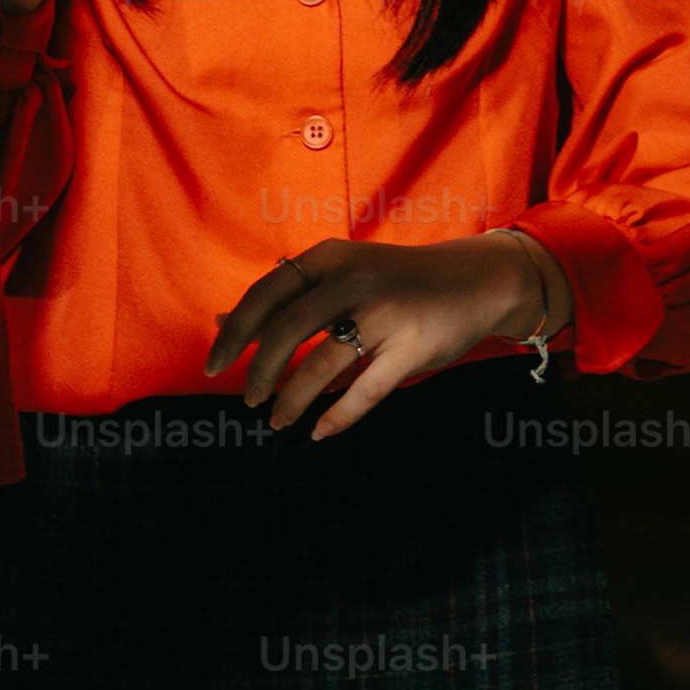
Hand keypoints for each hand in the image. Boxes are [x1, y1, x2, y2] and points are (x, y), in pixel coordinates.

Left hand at [213, 231, 570, 437]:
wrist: (478, 281)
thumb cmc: (394, 283)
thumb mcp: (339, 276)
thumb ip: (284, 299)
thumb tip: (217, 321)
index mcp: (330, 258)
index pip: (266, 293)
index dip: (234, 333)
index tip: (211, 367)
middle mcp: (354, 279)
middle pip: (288, 330)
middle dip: (259, 372)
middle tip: (249, 401)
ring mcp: (386, 312)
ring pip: (322, 366)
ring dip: (294, 401)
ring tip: (278, 421)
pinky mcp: (413, 346)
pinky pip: (365, 391)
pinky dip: (338, 417)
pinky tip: (320, 431)